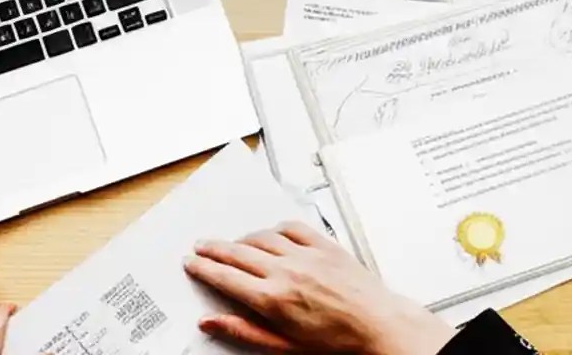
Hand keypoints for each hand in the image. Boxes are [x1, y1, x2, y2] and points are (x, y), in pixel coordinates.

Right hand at [184, 221, 455, 354]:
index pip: (225, 277)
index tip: (192, 262)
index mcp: (273, 300)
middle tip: (201, 246)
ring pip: (262, 237)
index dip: (203, 268)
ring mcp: (306, 256)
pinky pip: (292, 228)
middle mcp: (286, 272)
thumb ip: (244, 331)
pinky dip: (276, 229)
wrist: (379, 329)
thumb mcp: (284, 348)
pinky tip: (271, 234)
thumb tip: (212, 322)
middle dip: (214, 248)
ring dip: (241, 238)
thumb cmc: (338, 344)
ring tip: (232, 243)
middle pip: (237, 252)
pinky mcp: (325, 246)